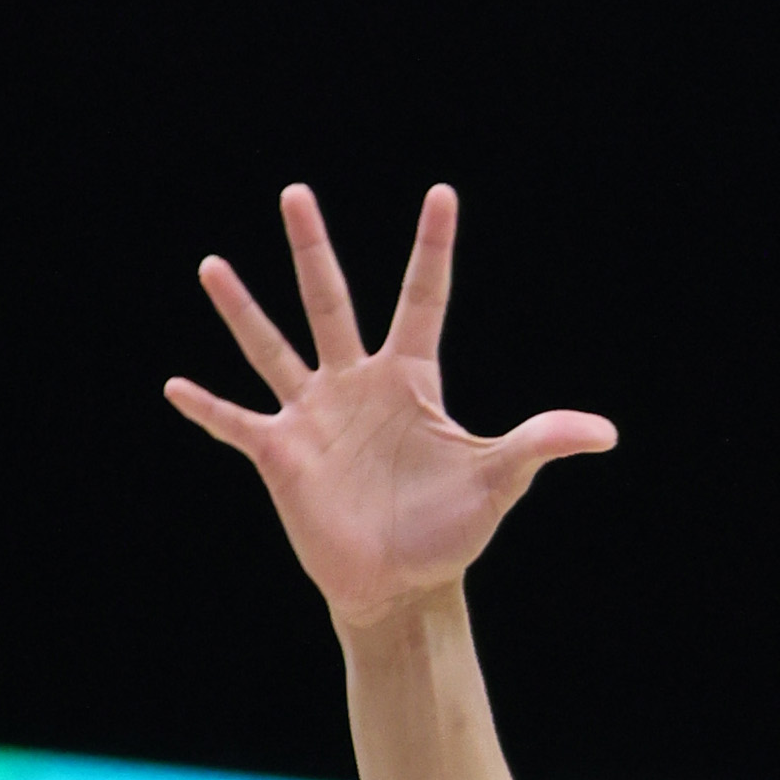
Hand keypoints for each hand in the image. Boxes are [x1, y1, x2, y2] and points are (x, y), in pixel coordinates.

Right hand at [168, 183, 616, 634]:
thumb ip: (540, 444)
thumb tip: (605, 433)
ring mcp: (314, 416)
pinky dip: (206, 408)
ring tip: (212, 265)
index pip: (423, 300)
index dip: (434, 249)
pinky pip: (236, 423)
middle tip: (296, 192)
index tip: (442, 192)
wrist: (402, 587)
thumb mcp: (497, 481)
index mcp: (410, 380)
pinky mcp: (281, 455)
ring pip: (272, 348)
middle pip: (331, 302)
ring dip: (242, 310)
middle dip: (313, 249)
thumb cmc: (450, 533)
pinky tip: (174, 387)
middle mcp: (356, 385)